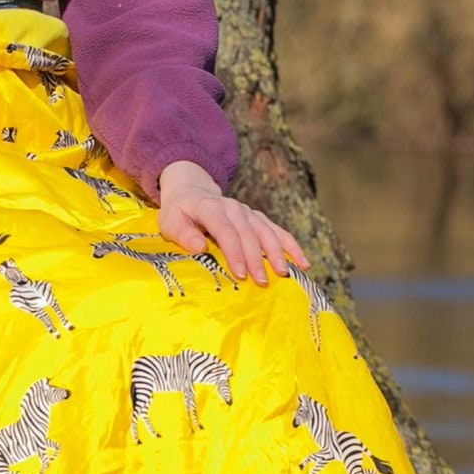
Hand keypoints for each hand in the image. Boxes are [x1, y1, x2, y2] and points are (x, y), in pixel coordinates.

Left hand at [156, 160, 308, 285]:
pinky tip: (303, 263)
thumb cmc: (179, 213)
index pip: (225, 230)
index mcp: (210, 207)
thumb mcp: (170, 222)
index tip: (240, 273)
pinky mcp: (257, 218)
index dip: (234, 252)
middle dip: (256, 259)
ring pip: (266, 232)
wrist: (192, 191)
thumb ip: (183, 234)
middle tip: (261, 282)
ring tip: (283, 274)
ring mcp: (247, 212)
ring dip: (276, 253)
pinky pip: (278, 231)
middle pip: (248, 234)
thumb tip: (200, 248)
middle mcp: (233, 208)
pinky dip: (291, 246)